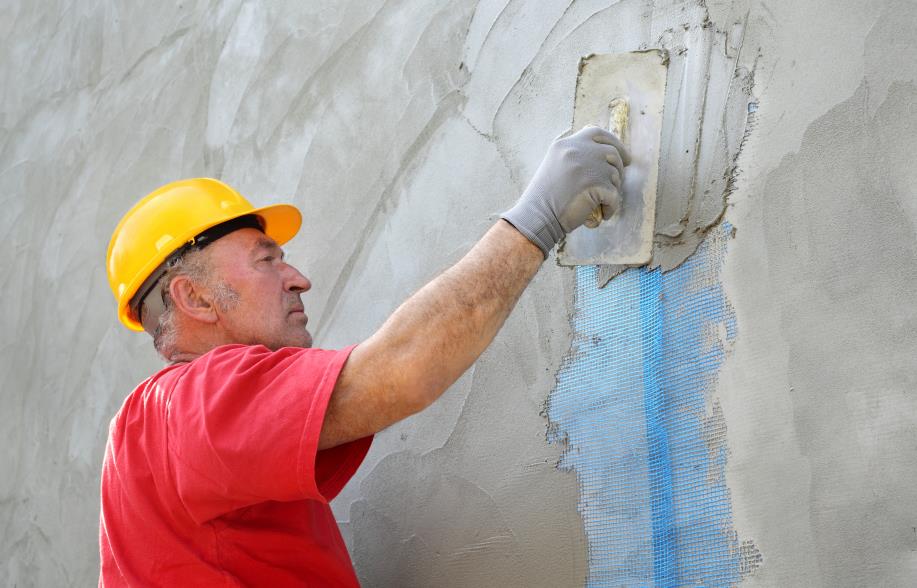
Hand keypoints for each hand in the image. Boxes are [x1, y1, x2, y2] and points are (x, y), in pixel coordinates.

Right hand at [501, 125, 629, 256]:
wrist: (537, 217)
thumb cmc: (544, 199)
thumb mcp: (555, 166)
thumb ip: (575, 157)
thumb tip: (603, 160)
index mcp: (566, 144)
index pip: (597, 133)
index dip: (613, 142)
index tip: (622, 155)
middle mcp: (578, 150)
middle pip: (611, 151)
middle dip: (620, 166)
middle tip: (619, 180)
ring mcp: (588, 166)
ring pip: (615, 174)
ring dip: (613, 189)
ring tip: (602, 201)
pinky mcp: (596, 184)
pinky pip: (614, 195)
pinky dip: (611, 206)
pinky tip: (603, 213)